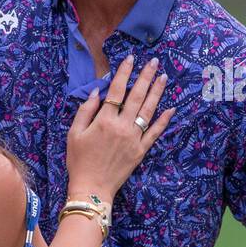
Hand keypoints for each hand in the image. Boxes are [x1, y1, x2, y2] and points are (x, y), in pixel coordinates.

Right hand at [66, 54, 174, 198]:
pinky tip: (172, 108)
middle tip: (154, 62)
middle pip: (136, 96)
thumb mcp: (74, 133)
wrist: (92, 187)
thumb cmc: (79, 161)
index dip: (124, 73)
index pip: (117, 90)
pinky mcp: (141, 150)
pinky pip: (155, 132)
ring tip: (164, 77)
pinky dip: (164, 120)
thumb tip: (97, 91)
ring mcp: (134, 138)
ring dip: (157, 92)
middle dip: (146, 76)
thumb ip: (85, 110)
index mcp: (104, 120)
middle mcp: (122, 126)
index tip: (131, 59)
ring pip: (148, 110)